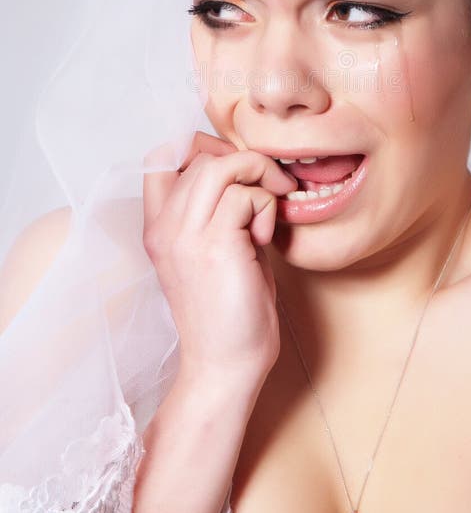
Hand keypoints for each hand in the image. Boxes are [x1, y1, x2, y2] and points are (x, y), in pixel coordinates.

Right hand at [142, 131, 296, 386]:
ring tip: (270, 207)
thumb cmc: (230, 311)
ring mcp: (185, 237)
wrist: (225, 367)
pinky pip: (245, 196)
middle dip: (243, 159)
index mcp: (159, 227)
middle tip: (270, 186)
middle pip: (198, 155)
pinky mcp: (215, 247)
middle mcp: (164, 228)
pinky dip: (266, 207)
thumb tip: (246, 168)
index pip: (161, 157)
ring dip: (257, 176)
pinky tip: (267, 239)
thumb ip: (219, 208)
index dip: (201, 146)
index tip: (236, 169)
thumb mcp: (214, 249)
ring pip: (220, 167)